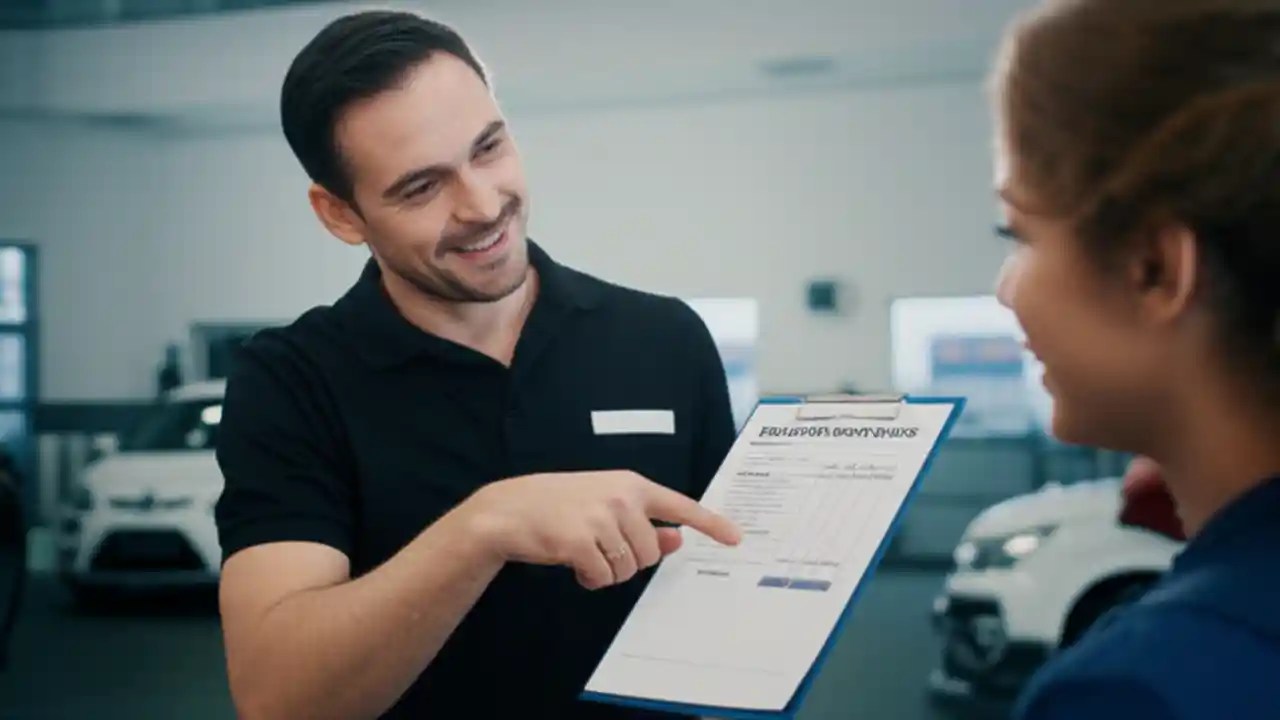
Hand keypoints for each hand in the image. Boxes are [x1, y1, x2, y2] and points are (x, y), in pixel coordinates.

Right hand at [464, 470, 741, 589]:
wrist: (510, 510)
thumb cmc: (560, 506)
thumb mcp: (605, 505)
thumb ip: (644, 521)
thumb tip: (677, 538)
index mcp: (631, 485)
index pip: (679, 504)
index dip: (710, 524)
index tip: (736, 538)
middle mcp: (620, 498)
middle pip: (651, 552)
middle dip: (629, 561)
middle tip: (601, 548)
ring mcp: (600, 518)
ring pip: (628, 568)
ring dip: (608, 572)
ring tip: (584, 553)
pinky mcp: (578, 541)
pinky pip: (602, 577)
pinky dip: (590, 579)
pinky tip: (573, 564)